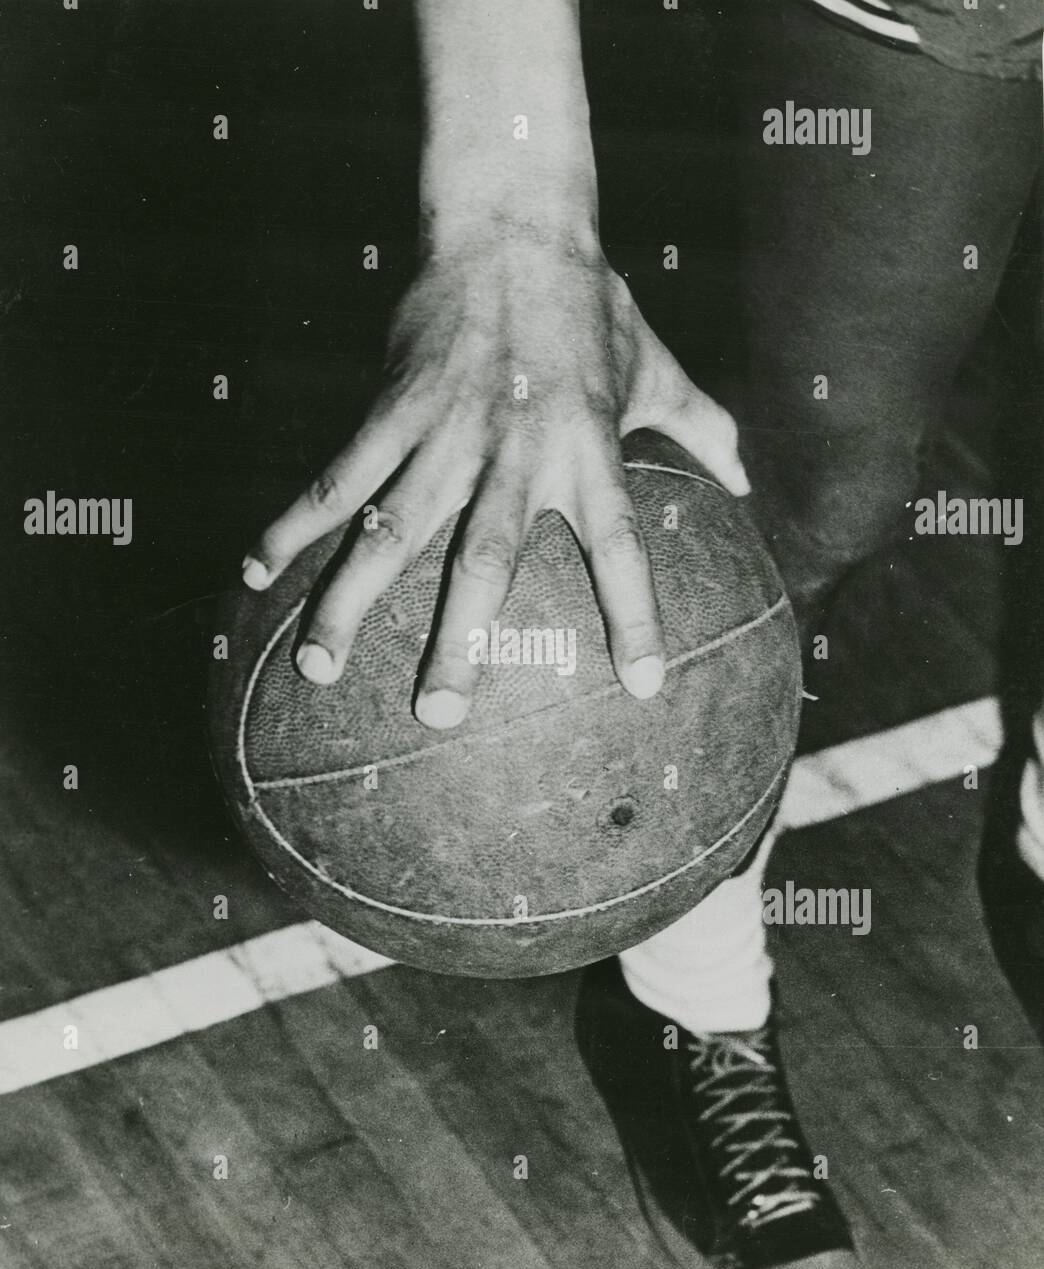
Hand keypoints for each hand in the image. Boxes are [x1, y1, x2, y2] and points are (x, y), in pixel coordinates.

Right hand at [242, 231, 747, 727]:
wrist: (513, 223)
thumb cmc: (593, 306)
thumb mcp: (659, 368)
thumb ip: (706, 429)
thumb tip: (748, 480)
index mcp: (591, 449)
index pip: (621, 545)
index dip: (635, 615)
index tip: (642, 687)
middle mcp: (517, 451)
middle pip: (484, 561)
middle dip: (457, 642)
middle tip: (435, 716)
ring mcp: (447, 430)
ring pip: (391, 528)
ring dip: (347, 600)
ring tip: (316, 668)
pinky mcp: (392, 405)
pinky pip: (337, 475)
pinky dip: (292, 523)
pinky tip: (255, 574)